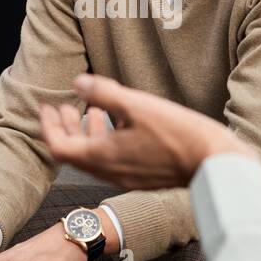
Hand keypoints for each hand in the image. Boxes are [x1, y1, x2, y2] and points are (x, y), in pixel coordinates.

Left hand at [40, 73, 259, 188]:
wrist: (213, 163)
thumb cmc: (178, 134)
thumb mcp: (136, 105)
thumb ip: (104, 94)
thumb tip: (79, 83)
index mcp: (102, 157)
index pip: (59, 146)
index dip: (49, 126)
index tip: (47, 107)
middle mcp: (110, 172)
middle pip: (74, 153)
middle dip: (65, 128)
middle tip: (62, 107)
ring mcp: (127, 177)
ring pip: (94, 157)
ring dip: (86, 132)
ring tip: (89, 110)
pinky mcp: (143, 176)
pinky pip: (113, 159)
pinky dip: (105, 140)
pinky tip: (120, 122)